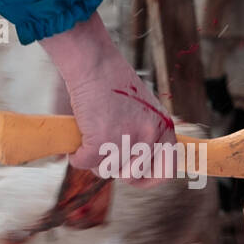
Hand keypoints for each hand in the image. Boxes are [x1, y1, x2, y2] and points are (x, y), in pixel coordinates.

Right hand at [39, 12, 174, 185]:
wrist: (96, 64)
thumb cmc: (114, 85)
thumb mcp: (143, 111)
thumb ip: (145, 137)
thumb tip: (133, 172)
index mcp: (164, 129)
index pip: (166, 170)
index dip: (148, 179)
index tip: (133, 178)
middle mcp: (150, 136)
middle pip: (129, 175)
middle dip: (113, 166)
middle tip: (103, 148)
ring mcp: (128, 140)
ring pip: (105, 171)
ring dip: (93, 160)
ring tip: (90, 138)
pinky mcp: (102, 141)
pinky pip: (85, 162)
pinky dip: (77, 155)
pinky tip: (78, 140)